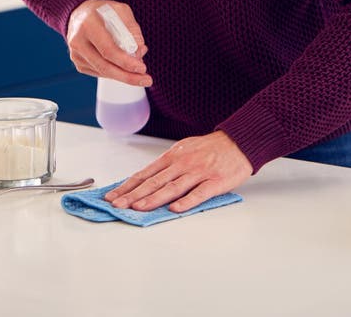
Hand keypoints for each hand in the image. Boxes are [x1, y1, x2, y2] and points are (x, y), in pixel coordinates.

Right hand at [66, 0, 151, 87]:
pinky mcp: (78, 62)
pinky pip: (100, 72)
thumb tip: (140, 50)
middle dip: (127, 76)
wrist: (79, 14)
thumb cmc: (102, 11)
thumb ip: (132, 28)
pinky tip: (124, 67)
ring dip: (123, 75)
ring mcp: (76, 54)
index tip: (142, 67)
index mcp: (88, 24)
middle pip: (105, 66)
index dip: (126, 62)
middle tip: (145, 79)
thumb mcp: (120, 10)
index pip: (108, 50)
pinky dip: (115, 72)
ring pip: (103, 72)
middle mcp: (78, 41)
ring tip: (140, 73)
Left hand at [103, 130, 252, 212]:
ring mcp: (198, 172)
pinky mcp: (215, 181)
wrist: (239, 141)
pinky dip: (186, 201)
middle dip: (133, 195)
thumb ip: (167, 166)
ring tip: (138, 208)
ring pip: (172, 187)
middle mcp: (182, 163)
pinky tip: (175, 209)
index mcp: (172, 157)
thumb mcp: (184, 150)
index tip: (111, 196)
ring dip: (153, 198)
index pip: (145, 173)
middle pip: (154, 181)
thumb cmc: (209, 148)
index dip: (127, 186)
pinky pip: (199, 193)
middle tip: (117, 205)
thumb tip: (145, 181)